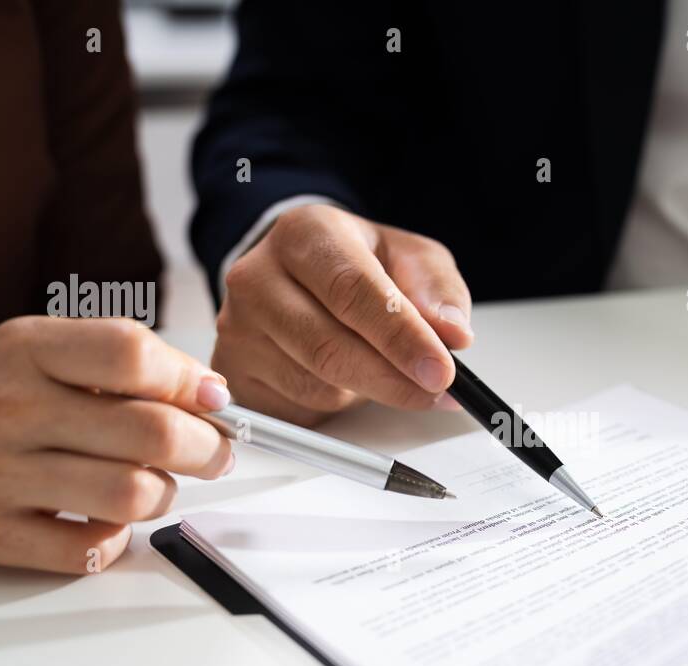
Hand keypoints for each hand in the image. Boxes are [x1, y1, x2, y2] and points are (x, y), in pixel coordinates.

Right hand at [0, 316, 233, 572]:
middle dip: (207, 448)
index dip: (192, 381)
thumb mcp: (38, 348)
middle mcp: (9, 410)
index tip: (214, 399)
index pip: (133, 355)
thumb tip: (209, 393)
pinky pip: (89, 551)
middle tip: (214, 453)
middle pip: (153, 433)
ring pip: (133, 495)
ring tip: (155, 484)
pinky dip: (115, 539)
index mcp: (26, 351)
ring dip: (165, 494)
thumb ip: (122, 360)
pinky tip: (105, 518)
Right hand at [211, 204, 472, 425]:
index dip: (401, 337)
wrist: (300, 272)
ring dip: (370, 393)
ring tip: (395, 376)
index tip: (441, 370)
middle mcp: (257, 277)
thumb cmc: (358, 264)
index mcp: (304, 234)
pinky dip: (337, 407)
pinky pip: (297, 409)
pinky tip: (352, 382)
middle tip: (437, 392)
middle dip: (393, 379)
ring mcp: (238, 328)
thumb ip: (437, 290)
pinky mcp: (235, 372)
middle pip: (329, 347)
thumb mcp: (410, 258)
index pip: (352, 291)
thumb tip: (453, 334)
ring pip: (317, 385)